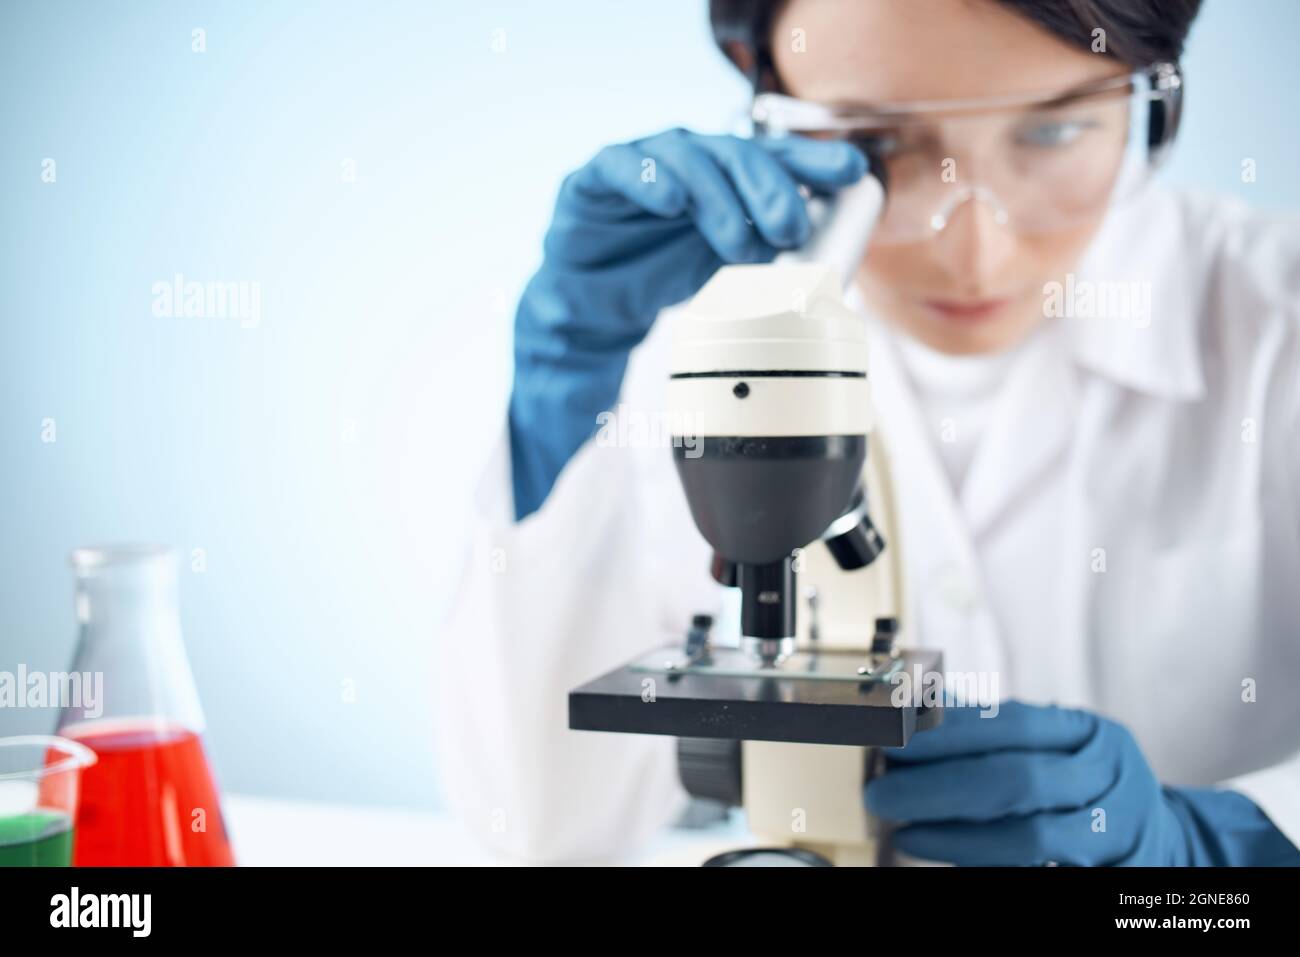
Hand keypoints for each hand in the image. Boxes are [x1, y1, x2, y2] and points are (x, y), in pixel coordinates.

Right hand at [508, 129, 866, 518]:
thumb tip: (825, 267)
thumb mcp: (729, 270)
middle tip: (791, 229)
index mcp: (726, 177)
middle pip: (737, 154)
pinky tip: (671, 204)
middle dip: (771, 189)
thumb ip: (769, 256)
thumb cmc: (663, 275)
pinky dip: (648, 179)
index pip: (776, 157)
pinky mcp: (595, 179)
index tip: (851, 174)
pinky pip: (621, 164)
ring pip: (687, 157)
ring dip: (719, 198)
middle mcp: (689, 160)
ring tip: (737, 241)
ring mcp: (643, 163)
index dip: (813, 161)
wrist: (595, 307)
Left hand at [865, 700, 1297, 865]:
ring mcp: (1115, 831)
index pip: (1012, 725)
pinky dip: (983, 863)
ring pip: (1030, 837)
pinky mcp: (1108, 875)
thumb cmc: (1085, 784)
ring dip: (955, 835)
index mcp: (1089, 733)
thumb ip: (989, 729)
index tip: (892, 739)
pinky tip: (942, 853)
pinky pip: (1037, 871)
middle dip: (938, 786)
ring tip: (904, 830)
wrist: (1166, 841)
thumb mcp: (1054, 745)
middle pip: (1016, 779)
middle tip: (881, 792)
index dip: (947, 733)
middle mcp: (1109, 778)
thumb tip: (911, 711)